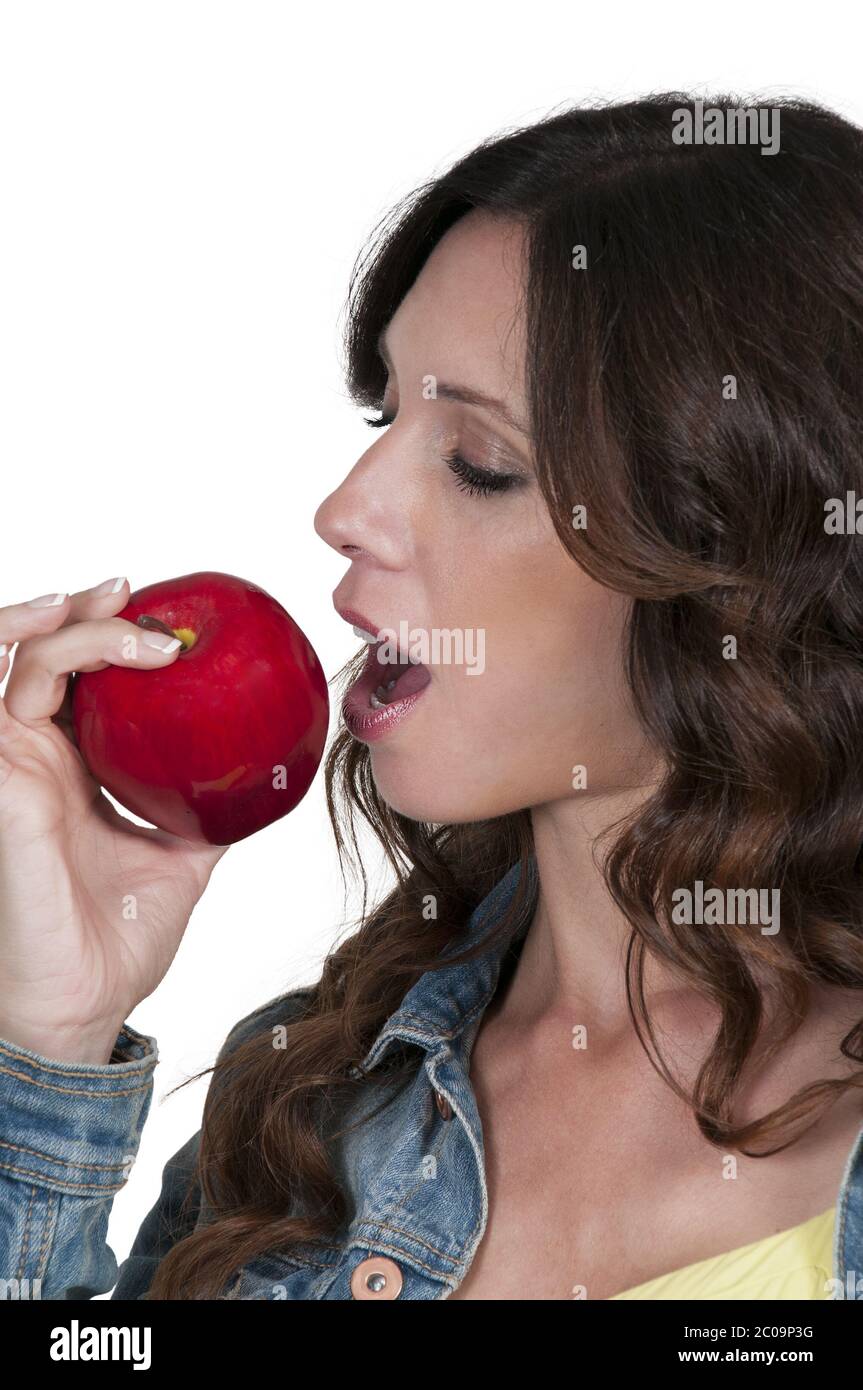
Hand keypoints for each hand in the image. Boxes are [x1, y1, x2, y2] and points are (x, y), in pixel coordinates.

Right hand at [0, 578, 228, 1061]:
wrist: (88, 1002)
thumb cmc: (120, 936)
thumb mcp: (183, 854)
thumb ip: (209, 806)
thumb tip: (271, 770)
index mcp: (73, 766)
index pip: (76, 677)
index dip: (102, 631)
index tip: (161, 616)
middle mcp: (35, 757)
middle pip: (39, 651)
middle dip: (83, 610)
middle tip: (135, 597)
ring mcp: (13, 770)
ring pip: (17, 665)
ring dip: (67, 630)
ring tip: (116, 612)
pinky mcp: (4, 792)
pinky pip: (1, 717)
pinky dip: (36, 673)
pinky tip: (75, 669)